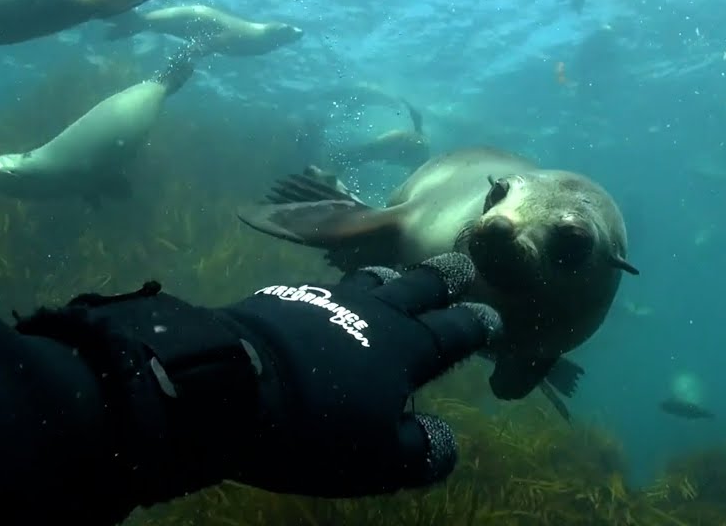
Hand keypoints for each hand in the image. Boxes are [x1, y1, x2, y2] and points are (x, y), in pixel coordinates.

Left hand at [218, 252, 501, 496]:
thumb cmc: (316, 426)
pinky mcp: (286, 299)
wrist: (231, 383)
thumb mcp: (377, 458)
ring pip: (372, 277)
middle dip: (446, 278)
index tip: (494, 319)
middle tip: (463, 266)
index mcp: (408, 348)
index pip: (457, 330)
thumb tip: (445, 442)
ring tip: (397, 276)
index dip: (478, 325)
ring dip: (391, 277)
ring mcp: (328, 299)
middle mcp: (376, 313)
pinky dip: (340, 292)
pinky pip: (325, 288)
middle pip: (420, 285)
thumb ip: (419, 449)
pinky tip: (330, 300)